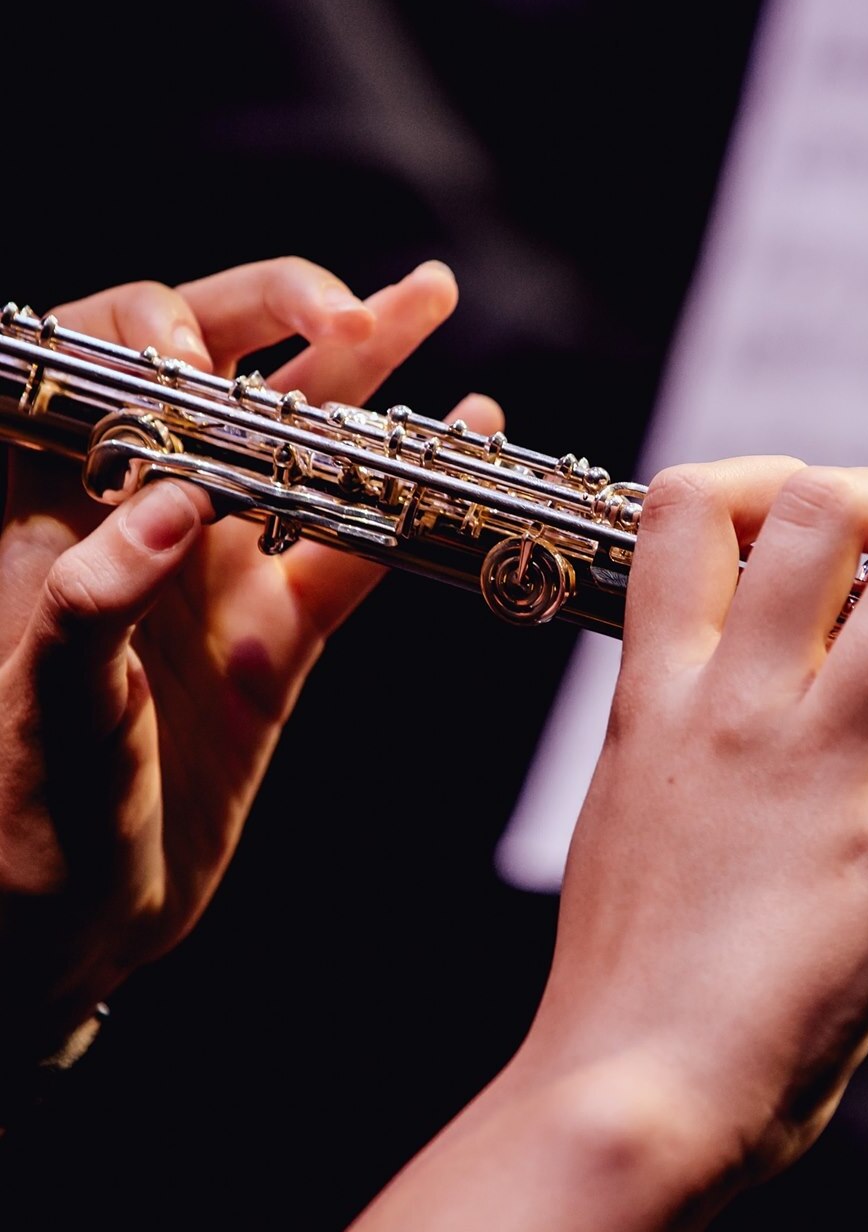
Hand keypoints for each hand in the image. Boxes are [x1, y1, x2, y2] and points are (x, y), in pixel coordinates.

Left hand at [0, 256, 502, 1066]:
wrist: (75, 928)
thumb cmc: (25, 832)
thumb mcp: (46, 727)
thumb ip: (89, 611)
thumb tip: (167, 507)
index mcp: (64, 520)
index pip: (107, 371)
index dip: (162, 337)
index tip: (214, 364)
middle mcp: (149, 527)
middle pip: (224, 382)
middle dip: (290, 319)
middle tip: (366, 304)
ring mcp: (222, 579)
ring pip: (304, 449)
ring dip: (367, 378)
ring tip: (429, 303)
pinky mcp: (278, 639)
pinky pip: (354, 552)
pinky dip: (408, 503)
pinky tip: (460, 446)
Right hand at [335, 457, 867, 1231]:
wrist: (629, 1091)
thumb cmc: (621, 967)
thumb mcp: (626, 804)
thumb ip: (672, 729)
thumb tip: (716, 684)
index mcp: (658, 697)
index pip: (688, 513)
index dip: (755, 476)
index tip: (803, 503)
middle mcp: (738, 711)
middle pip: (816, 515)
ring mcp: (820, 775)